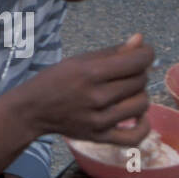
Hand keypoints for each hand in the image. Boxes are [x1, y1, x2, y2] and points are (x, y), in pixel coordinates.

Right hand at [13, 34, 154, 144]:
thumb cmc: (55, 80)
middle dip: (138, 72)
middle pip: (140, 81)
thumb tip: (141, 40)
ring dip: (139, 94)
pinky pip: (135, 136)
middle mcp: (96, 97)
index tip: (145, 51)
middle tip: (126, 71)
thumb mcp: (78, 60)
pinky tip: (138, 116)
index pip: (135, 61)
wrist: (32, 110)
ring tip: (127, 91)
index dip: (147, 53)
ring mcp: (99, 120)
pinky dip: (143, 125)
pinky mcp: (99, 137)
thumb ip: (112, 52)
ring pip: (142, 104)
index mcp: (89, 73)